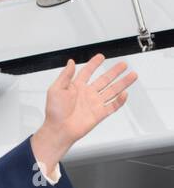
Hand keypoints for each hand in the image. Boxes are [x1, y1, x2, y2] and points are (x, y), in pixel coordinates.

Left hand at [31, 53, 136, 170]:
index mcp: (76, 87)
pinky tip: (125, 93)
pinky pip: (112, 106)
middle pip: (104, 79)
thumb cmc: (54, 112)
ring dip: (122, 83)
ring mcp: (94, 104)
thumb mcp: (56, 89)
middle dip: (114, 71)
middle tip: (123, 65)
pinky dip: (120, 100)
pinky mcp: (99, 114)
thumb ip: (65, 75)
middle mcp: (87, 94)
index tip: (101, 57)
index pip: (87, 72)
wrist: (59, 130)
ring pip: (112, 90)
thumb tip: (71, 62)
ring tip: (132, 75)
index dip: (94, 64)